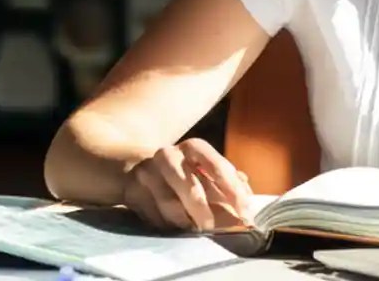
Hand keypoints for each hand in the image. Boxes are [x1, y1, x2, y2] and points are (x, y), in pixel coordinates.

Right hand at [122, 138, 253, 231]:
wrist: (132, 164)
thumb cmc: (181, 169)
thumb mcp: (204, 167)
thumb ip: (227, 179)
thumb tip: (247, 192)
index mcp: (194, 147)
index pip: (218, 168)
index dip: (234, 192)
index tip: (246, 214)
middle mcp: (169, 156)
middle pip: (192, 188)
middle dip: (206, 213)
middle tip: (217, 230)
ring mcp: (148, 173)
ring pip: (171, 205)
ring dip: (186, 222)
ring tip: (197, 231)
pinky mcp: (133, 191)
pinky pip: (155, 216)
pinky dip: (169, 225)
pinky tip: (177, 228)